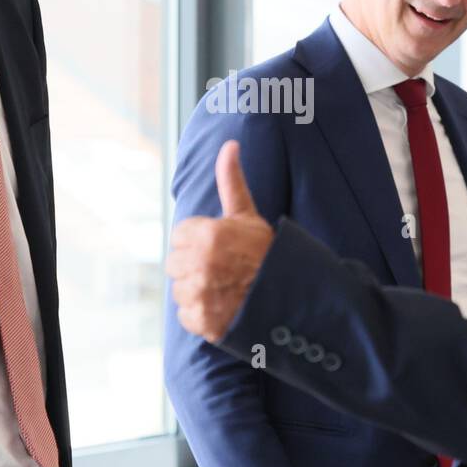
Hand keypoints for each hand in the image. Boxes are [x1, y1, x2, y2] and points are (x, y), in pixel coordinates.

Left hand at [166, 140, 273, 343]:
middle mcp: (200, 264)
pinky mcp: (202, 322)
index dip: (199, 241)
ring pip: (180, 290)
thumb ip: (232, 181)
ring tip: (225, 288)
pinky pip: (186, 316)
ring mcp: (200, 295)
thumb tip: (229, 144)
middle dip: (194, 265)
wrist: (291, 296)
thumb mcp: (248, 215)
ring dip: (197, 291)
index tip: (220, 249)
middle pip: (175, 263)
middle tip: (223, 269)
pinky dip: (202, 315)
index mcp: (208, 235)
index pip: (179, 235)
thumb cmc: (266, 253)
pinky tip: (223, 306)